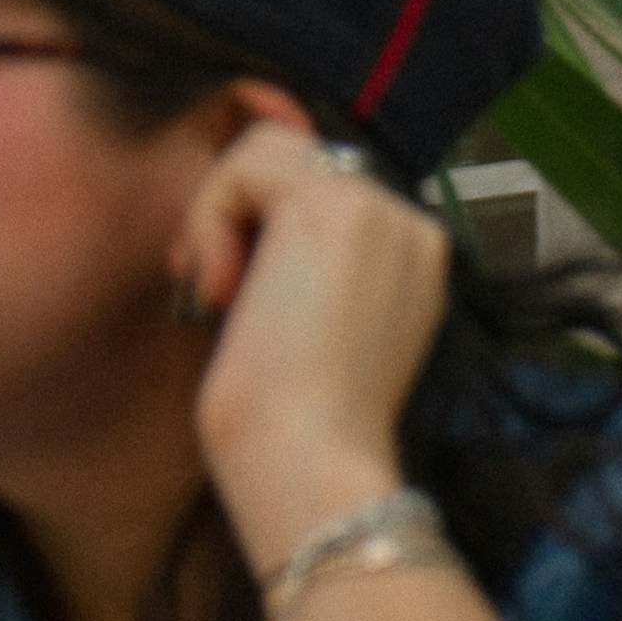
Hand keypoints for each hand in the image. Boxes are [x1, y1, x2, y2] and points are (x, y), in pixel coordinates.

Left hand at [179, 119, 451, 575]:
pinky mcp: (333, 204)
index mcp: (413, 262)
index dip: (260, 229)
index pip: (322, 190)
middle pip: (292, 159)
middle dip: (234, 211)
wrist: (312, 470)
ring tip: (215, 293)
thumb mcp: (309, 330)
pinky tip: (219, 292)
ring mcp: (380, 210)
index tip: (232, 299)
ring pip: (264, 150)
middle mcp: (410, 227)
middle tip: (211, 292)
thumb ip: (304, 269)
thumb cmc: (295, 431)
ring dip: (217, 213)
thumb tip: (247, 228)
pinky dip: (208, 219)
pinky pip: (242, 165)